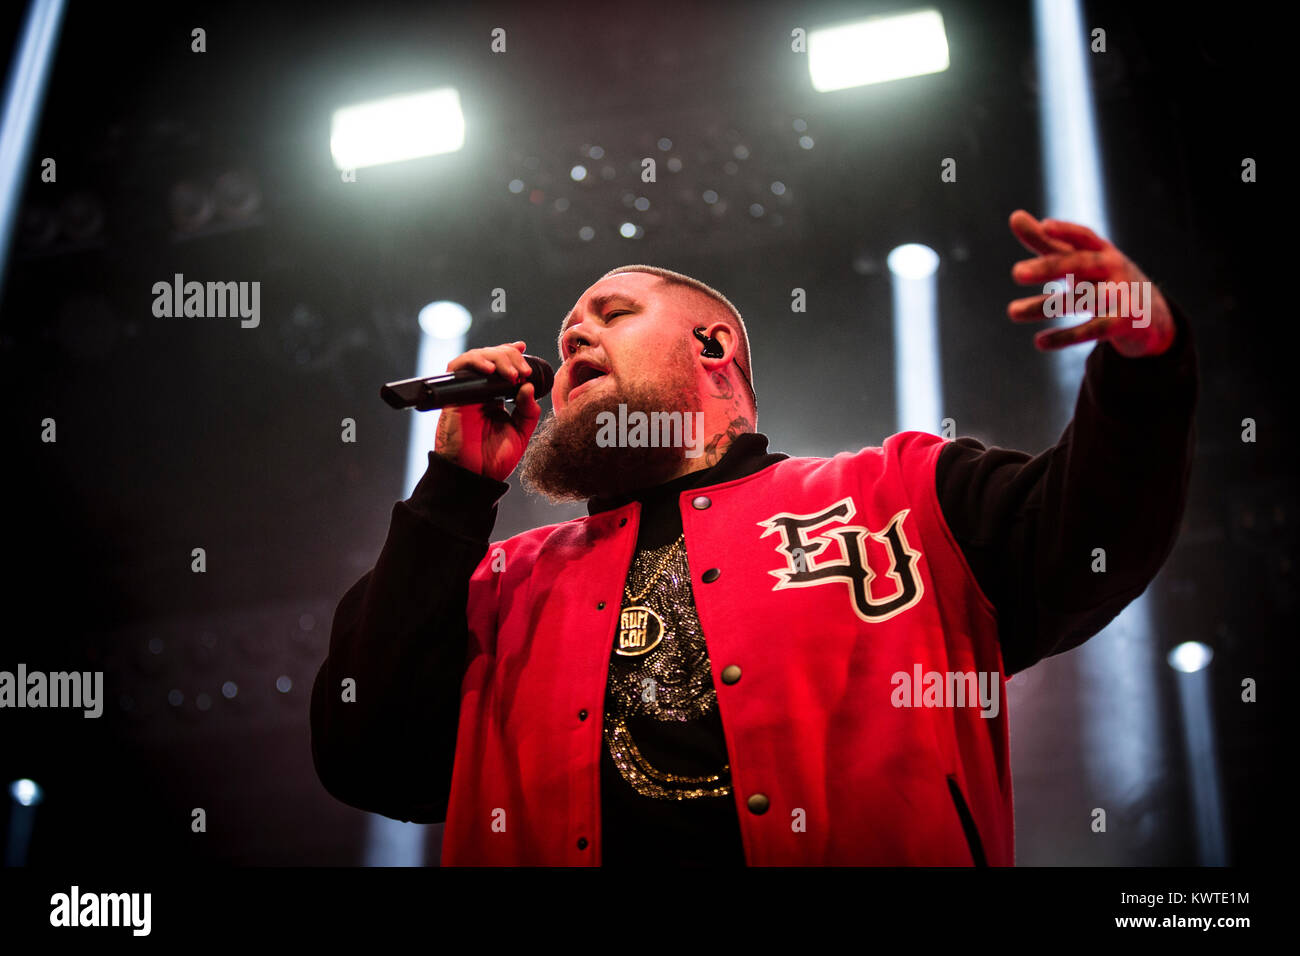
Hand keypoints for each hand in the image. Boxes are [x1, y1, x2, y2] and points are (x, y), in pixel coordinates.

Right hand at [434, 340, 542, 481]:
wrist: (475, 478)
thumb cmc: (494, 460)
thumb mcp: (521, 433)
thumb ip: (528, 411)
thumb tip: (528, 386)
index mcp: (494, 398)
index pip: (499, 365)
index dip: (509, 352)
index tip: (523, 348)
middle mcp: (479, 392)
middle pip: (489, 356)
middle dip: (508, 356)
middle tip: (523, 371)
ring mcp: (465, 394)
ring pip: (473, 358)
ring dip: (494, 357)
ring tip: (512, 373)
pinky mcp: (453, 398)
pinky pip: (457, 370)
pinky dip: (473, 363)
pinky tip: (490, 371)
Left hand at [1007, 209, 1175, 357]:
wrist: (1151, 314)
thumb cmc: (1104, 278)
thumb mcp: (1079, 259)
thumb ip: (1047, 242)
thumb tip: (1014, 215)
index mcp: (1101, 250)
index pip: (1084, 236)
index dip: (1065, 231)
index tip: (1044, 226)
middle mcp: (1113, 268)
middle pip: (1081, 264)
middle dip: (1049, 268)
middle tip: (1015, 272)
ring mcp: (1121, 294)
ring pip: (1081, 299)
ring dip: (1045, 307)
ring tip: (1012, 311)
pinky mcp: (1124, 322)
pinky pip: (1092, 330)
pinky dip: (1065, 337)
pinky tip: (1039, 342)